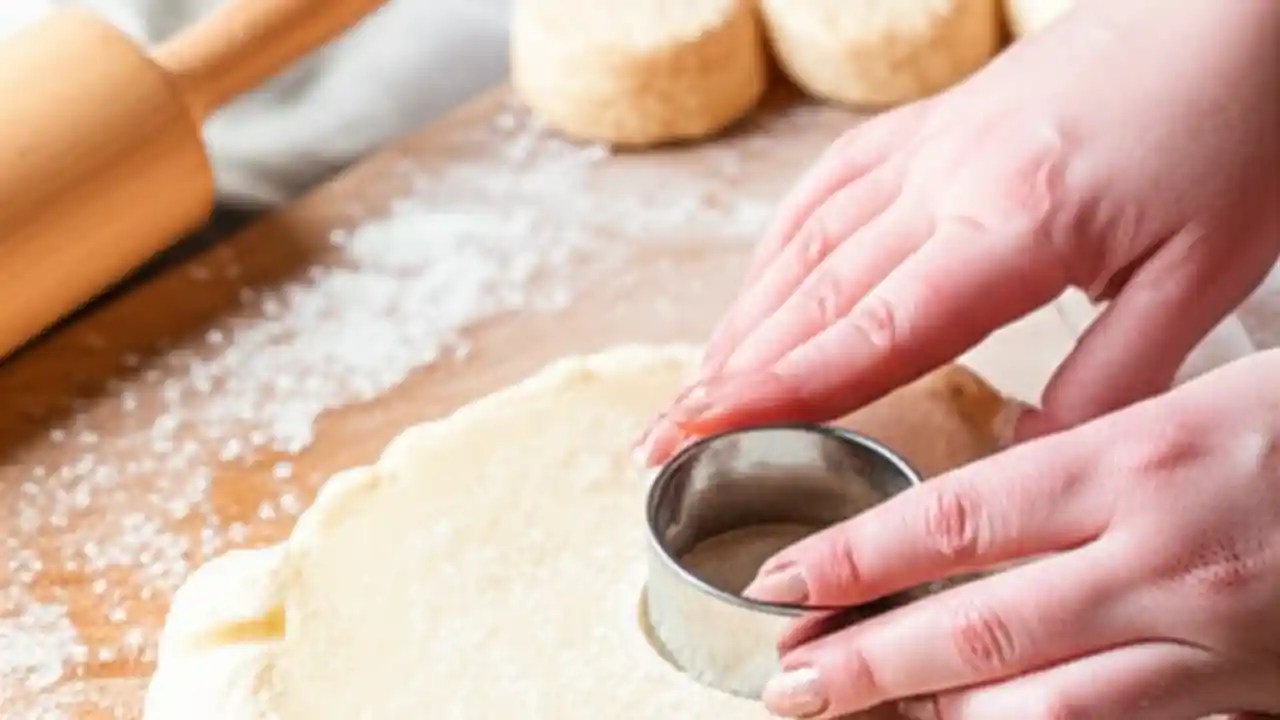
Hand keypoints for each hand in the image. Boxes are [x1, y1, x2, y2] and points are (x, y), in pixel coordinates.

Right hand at [638, 0, 1279, 466]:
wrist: (1236, 8)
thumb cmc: (1239, 129)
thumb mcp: (1203, 276)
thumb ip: (1111, 381)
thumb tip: (1026, 457)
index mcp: (1013, 223)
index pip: (870, 329)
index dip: (778, 391)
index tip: (701, 433)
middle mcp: (948, 179)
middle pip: (814, 292)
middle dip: (730, 373)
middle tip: (662, 435)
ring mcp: (931, 143)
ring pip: (808, 240)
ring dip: (743, 318)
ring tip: (695, 384)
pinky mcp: (934, 121)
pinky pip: (831, 186)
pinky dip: (781, 245)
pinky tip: (759, 284)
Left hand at [740, 350, 1279, 718]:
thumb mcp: (1196, 396)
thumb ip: (1089, 445)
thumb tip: (996, 475)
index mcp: (1133, 462)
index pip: (954, 522)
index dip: (854, 561)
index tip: (781, 584)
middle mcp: (1156, 559)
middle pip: (975, 628)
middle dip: (867, 661)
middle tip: (786, 680)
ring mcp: (1203, 636)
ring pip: (1039, 704)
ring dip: (937, 715)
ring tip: (859, 715)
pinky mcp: (1243, 689)